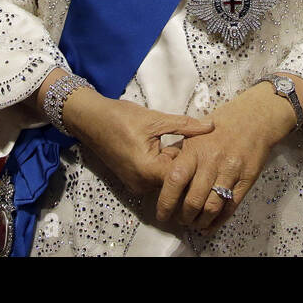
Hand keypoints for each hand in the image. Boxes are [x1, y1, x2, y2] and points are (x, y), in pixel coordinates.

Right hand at [64, 93, 213, 196]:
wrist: (90, 119)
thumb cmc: (120, 118)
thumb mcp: (156, 119)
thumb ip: (185, 126)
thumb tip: (211, 127)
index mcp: (148, 170)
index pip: (183, 178)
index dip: (197, 164)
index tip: (210, 151)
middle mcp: (142, 184)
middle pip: (176, 182)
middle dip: (190, 166)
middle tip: (204, 149)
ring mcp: (136, 185)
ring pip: (167, 180)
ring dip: (177, 166)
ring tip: (190, 147)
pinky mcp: (133, 180)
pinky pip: (156, 177)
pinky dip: (165, 166)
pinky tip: (172, 150)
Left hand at [155, 84, 295, 232]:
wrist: (255, 118)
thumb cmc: (221, 124)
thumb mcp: (195, 133)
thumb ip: (180, 154)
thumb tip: (163, 178)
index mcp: (195, 149)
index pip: (175, 180)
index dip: (166, 202)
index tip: (162, 214)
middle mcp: (212, 161)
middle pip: (193, 200)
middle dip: (184, 217)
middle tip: (180, 221)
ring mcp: (231, 171)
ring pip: (212, 207)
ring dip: (200, 221)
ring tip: (194, 224)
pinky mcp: (246, 179)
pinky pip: (231, 206)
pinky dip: (218, 221)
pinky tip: (210, 226)